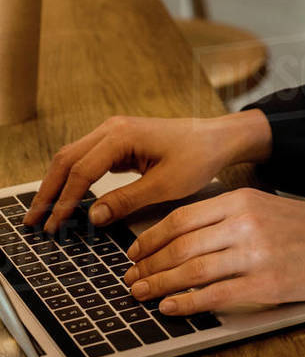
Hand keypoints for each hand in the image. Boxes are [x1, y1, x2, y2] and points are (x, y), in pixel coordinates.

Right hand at [22, 110, 272, 233]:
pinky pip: (88, 158)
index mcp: (121, 135)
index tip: (52, 228)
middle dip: (48, 191)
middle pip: (67, 159)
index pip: (81, 171)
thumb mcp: (165, 185)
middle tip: (33, 223)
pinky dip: (74, 179)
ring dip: (57, 184)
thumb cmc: (197, 157)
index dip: (63, 202)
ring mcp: (114, 131)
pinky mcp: (119, 140)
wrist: (218, 138)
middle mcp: (112, 128)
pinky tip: (68, 200)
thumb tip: (91, 218)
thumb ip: (126, 201)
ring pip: (73, 157)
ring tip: (43, 214)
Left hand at [121, 188, 304, 314]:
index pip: (182, 218)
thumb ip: (227, 217)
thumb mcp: (263, 206)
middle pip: (180, 245)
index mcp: (241, 200)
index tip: (135, 251)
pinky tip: (171, 308)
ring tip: (141, 294)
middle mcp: (244, 224)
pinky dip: (187, 303)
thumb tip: (183, 237)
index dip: (152, 238)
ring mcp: (254, 255)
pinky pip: (215, 295)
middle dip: (148, 264)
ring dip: (159, 285)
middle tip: (130, 278)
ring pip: (191, 270)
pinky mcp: (264, 285)